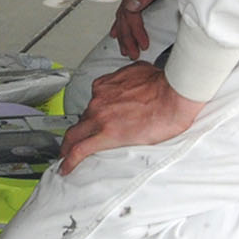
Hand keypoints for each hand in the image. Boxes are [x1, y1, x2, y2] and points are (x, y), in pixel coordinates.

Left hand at [58, 62, 199, 172]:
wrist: (173, 95)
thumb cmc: (163, 84)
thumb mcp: (139, 71)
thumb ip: (128, 78)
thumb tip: (131, 82)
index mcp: (105, 87)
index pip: (93, 104)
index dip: (92, 115)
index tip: (93, 122)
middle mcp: (99, 101)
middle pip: (81, 120)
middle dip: (75, 132)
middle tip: (71, 143)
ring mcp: (101, 118)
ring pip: (75, 134)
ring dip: (68, 146)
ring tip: (65, 157)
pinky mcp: (107, 136)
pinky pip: (81, 150)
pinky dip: (70, 160)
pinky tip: (66, 168)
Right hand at [110, 0, 190, 58]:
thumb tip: (132, 5)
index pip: (130, 9)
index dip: (135, 29)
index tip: (143, 42)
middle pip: (124, 13)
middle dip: (127, 35)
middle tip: (132, 52)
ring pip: (125, 14)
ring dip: (124, 32)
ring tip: (126, 48)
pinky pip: (130, 10)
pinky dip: (125, 23)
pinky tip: (119, 31)